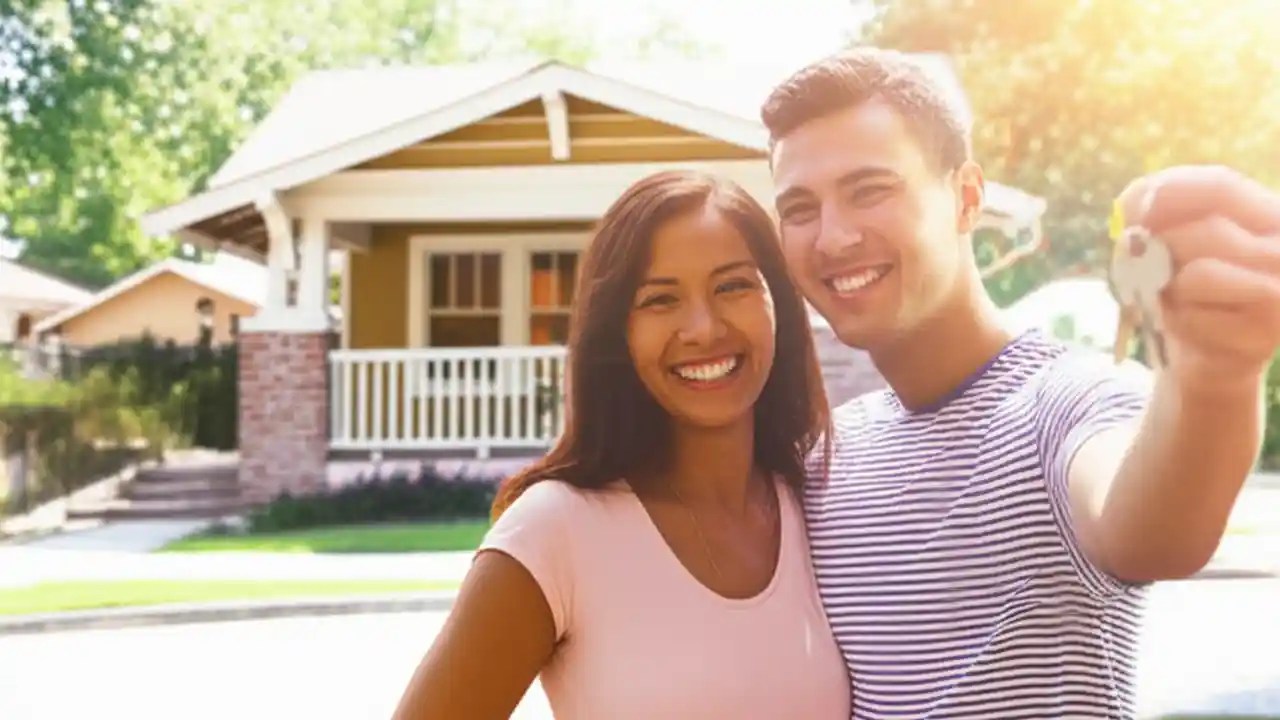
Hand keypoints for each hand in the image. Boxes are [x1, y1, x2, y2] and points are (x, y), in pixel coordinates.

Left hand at [1119, 165, 1279, 396]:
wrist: (1207, 358)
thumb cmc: (1189, 291)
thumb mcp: (1173, 243)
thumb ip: (1156, 215)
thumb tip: (1132, 205)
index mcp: (1270, 215)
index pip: (1221, 186)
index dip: (1168, 192)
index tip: (1127, 210)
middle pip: (1208, 231)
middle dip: (1160, 249)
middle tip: (1143, 268)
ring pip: (1199, 275)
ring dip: (1168, 289)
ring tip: (1174, 299)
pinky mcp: (1262, 335)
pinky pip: (1193, 318)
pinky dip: (1174, 322)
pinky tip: (1188, 328)